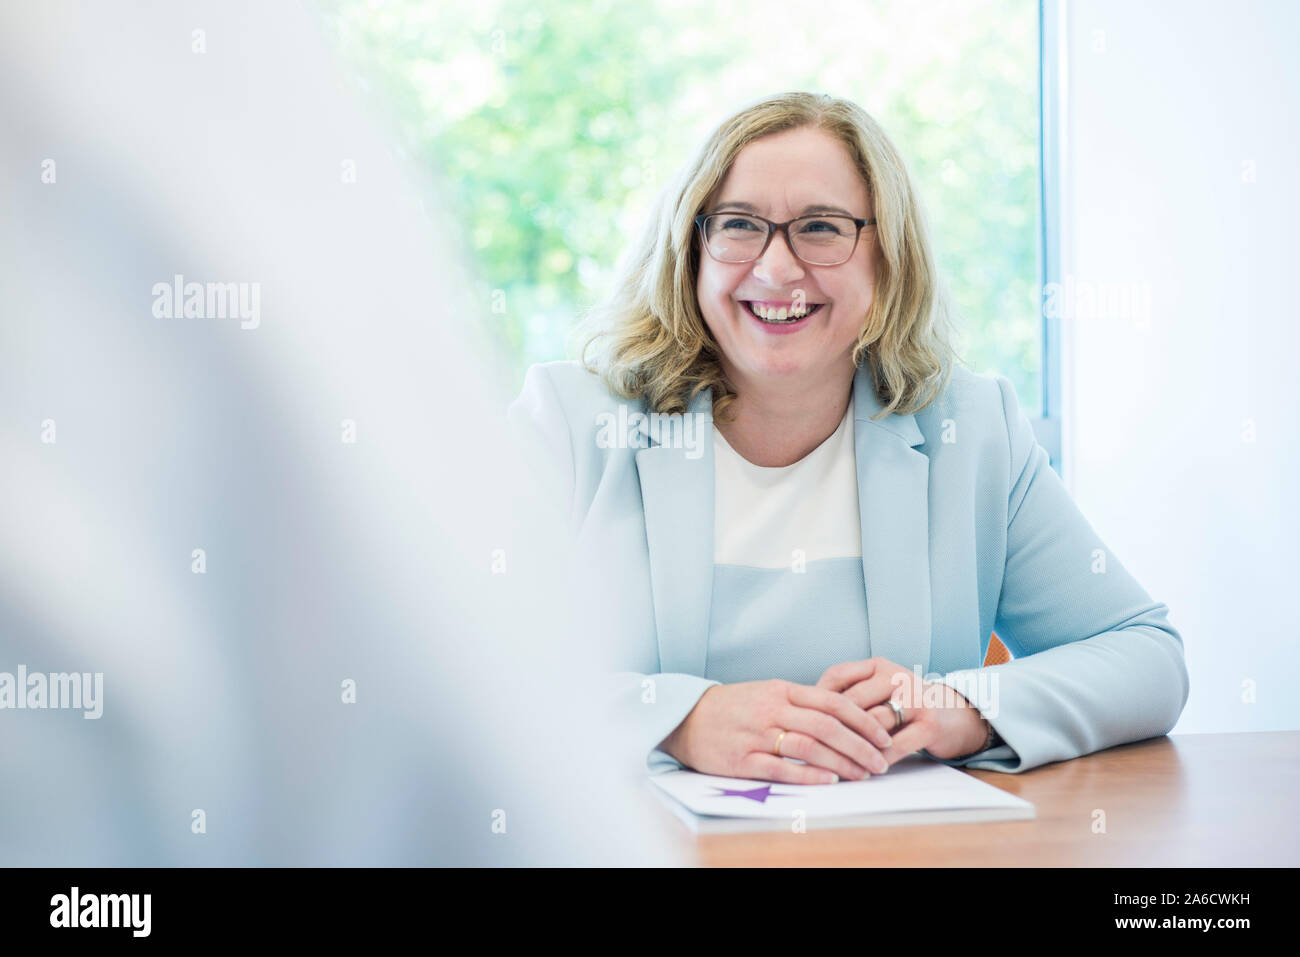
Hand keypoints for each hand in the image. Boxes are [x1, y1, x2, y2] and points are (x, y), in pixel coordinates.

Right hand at [656, 679, 896, 784]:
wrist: (684, 717)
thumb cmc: (731, 707)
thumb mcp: (767, 692)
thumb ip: (800, 701)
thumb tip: (841, 713)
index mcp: (782, 691)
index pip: (833, 702)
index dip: (863, 720)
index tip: (883, 736)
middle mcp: (772, 710)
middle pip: (827, 726)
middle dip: (861, 746)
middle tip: (881, 762)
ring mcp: (757, 735)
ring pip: (810, 747)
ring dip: (842, 763)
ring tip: (862, 775)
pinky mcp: (742, 760)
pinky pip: (782, 769)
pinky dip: (809, 776)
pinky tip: (829, 781)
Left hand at [815, 658, 989, 764]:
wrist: (954, 716)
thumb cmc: (904, 707)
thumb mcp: (877, 691)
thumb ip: (849, 695)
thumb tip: (805, 712)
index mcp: (878, 665)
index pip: (838, 675)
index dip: (816, 698)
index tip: (800, 719)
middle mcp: (897, 676)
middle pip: (853, 701)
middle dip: (830, 726)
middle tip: (807, 746)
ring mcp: (916, 699)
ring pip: (873, 723)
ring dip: (852, 746)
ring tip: (832, 763)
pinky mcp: (930, 724)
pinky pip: (896, 745)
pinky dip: (877, 760)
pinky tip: (863, 771)